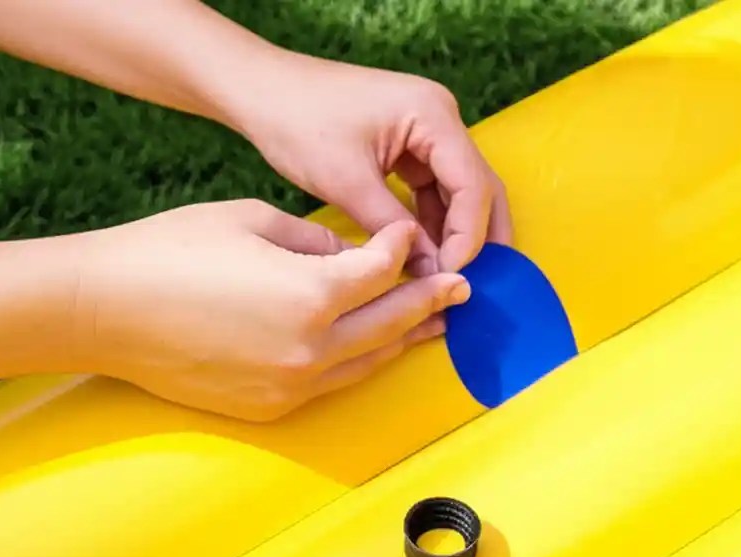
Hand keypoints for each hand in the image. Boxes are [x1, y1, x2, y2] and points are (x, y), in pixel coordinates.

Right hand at [74, 199, 470, 421]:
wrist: (102, 311)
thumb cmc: (170, 252)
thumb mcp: (253, 221)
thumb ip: (317, 240)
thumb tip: (354, 256)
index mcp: (312, 293)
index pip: (384, 271)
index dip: (402, 248)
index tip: (410, 235)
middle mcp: (312, 347)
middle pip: (394, 322)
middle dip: (432, 301)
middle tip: (462, 288)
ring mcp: (293, 384)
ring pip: (371, 361)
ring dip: (406, 339)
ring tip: (434, 322)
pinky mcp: (272, 407)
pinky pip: (334, 383)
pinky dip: (359, 361)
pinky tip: (374, 347)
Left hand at [229, 52, 512, 277]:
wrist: (259, 89)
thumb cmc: (296, 121)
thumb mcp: (347, 182)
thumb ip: (393, 228)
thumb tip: (431, 272)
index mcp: (433, 114)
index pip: (473, 184)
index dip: (468, 236)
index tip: (451, 275)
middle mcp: (441, 117)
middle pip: (480, 186)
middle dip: (480, 237)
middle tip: (480, 284)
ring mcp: (428, 130)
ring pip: (460, 191)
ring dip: (456, 233)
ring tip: (450, 275)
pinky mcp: (411, 144)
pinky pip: (434, 188)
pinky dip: (433, 221)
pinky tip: (427, 255)